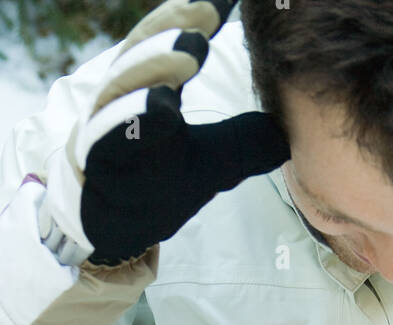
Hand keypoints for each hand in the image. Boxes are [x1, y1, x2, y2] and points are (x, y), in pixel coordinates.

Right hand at [40, 0, 290, 265]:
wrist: (115, 226)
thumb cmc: (155, 182)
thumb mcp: (211, 164)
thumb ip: (243, 144)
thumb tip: (285, 135)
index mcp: (152, 86)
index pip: (174, 42)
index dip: (197, 16)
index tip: (224, 0)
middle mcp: (124, 95)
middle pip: (145, 51)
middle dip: (174, 27)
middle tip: (206, 12)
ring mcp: (106, 124)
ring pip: (126, 85)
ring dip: (156, 65)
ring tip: (190, 53)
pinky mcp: (97, 157)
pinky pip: (110, 133)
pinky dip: (133, 117)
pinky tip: (161, 108)